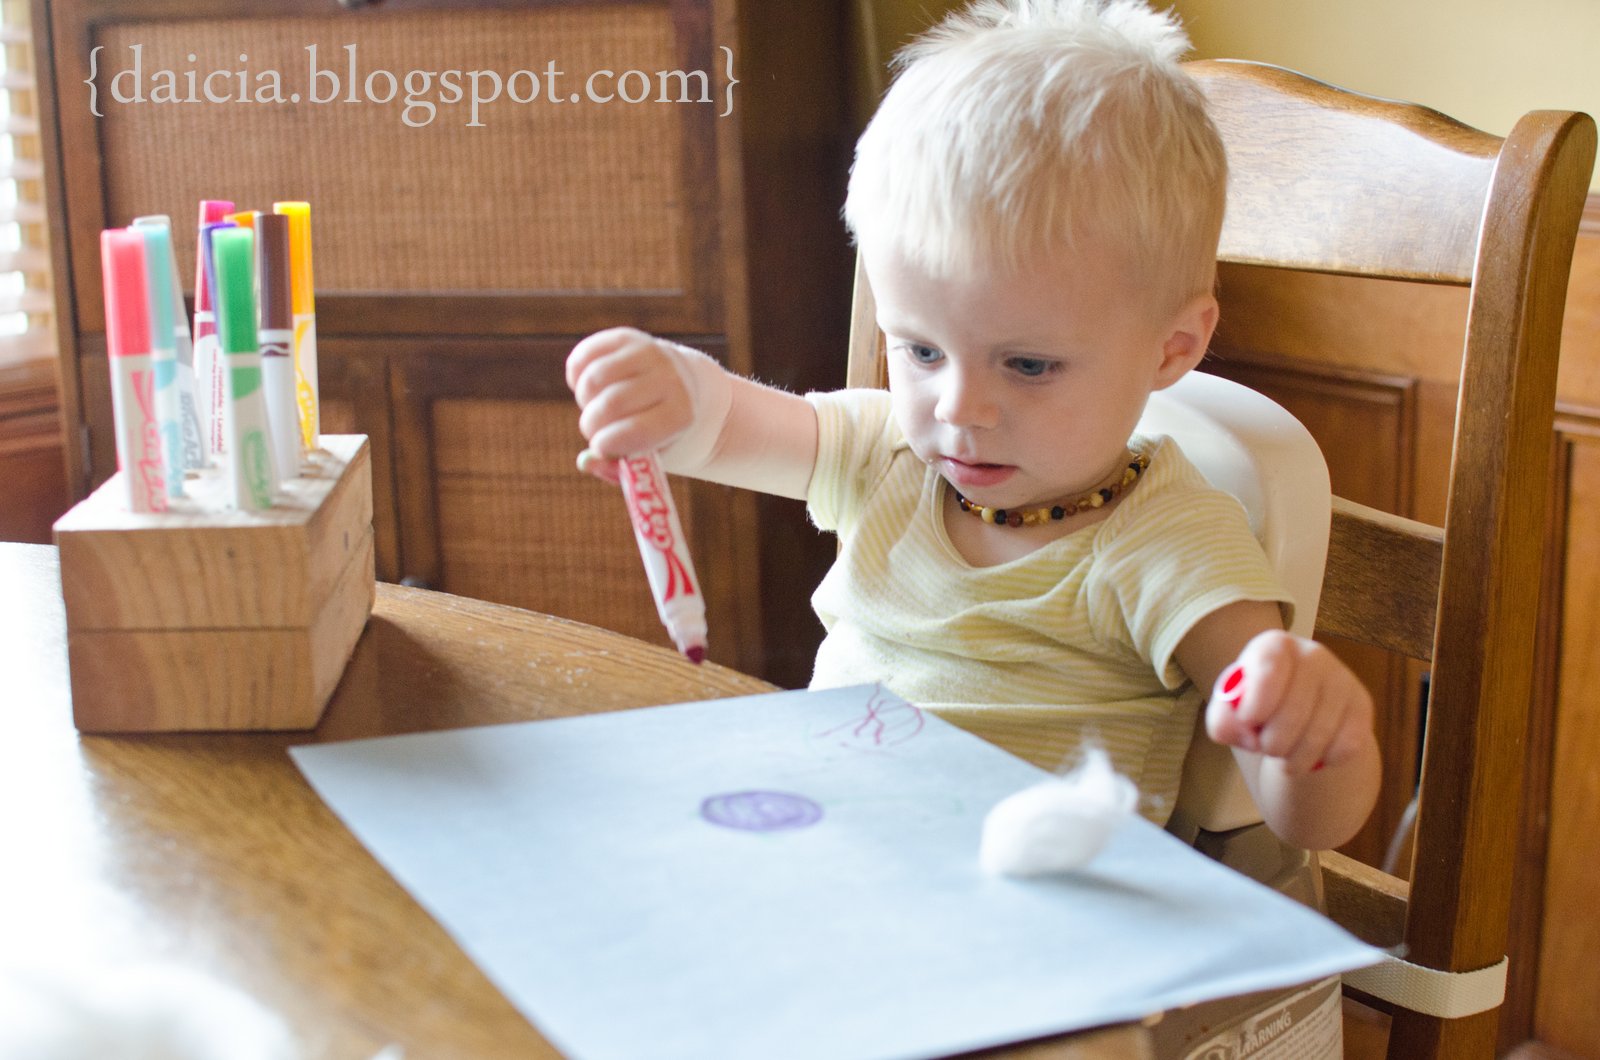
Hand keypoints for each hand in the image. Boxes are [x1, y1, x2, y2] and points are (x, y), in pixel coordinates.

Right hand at [566, 327, 694, 479]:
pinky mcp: (626, 337)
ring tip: (595, 406)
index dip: (606, 444)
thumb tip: (586, 462)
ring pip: (592, 379)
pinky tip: (590, 388)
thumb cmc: (661, 431)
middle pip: (610, 404)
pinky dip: (576, 377)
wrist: (687, 387)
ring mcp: (649, 352)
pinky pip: (583, 357)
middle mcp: (670, 378)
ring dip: (584, 400)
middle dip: (592, 424)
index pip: (634, 432)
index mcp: (681, 415)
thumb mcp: (650, 455)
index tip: (601, 447)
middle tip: (595, 429)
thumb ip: (618, 468)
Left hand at [1205, 630, 1374, 774]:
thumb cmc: (1258, 706)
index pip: (1269, 669)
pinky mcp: (1362, 704)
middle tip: (1264, 748)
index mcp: (1274, 645)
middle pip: (1294, 712)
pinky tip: (1314, 753)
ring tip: (1285, 756)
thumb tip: (1244, 732)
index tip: (1249, 723)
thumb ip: (1223, 720)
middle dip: (1272, 743)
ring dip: (1296, 759)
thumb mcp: (1231, 710)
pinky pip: (1345, 746)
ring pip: (1319, 735)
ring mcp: (1341, 678)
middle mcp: (1312, 654)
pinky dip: (1325, 760)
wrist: (1301, 712)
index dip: (1258, 702)